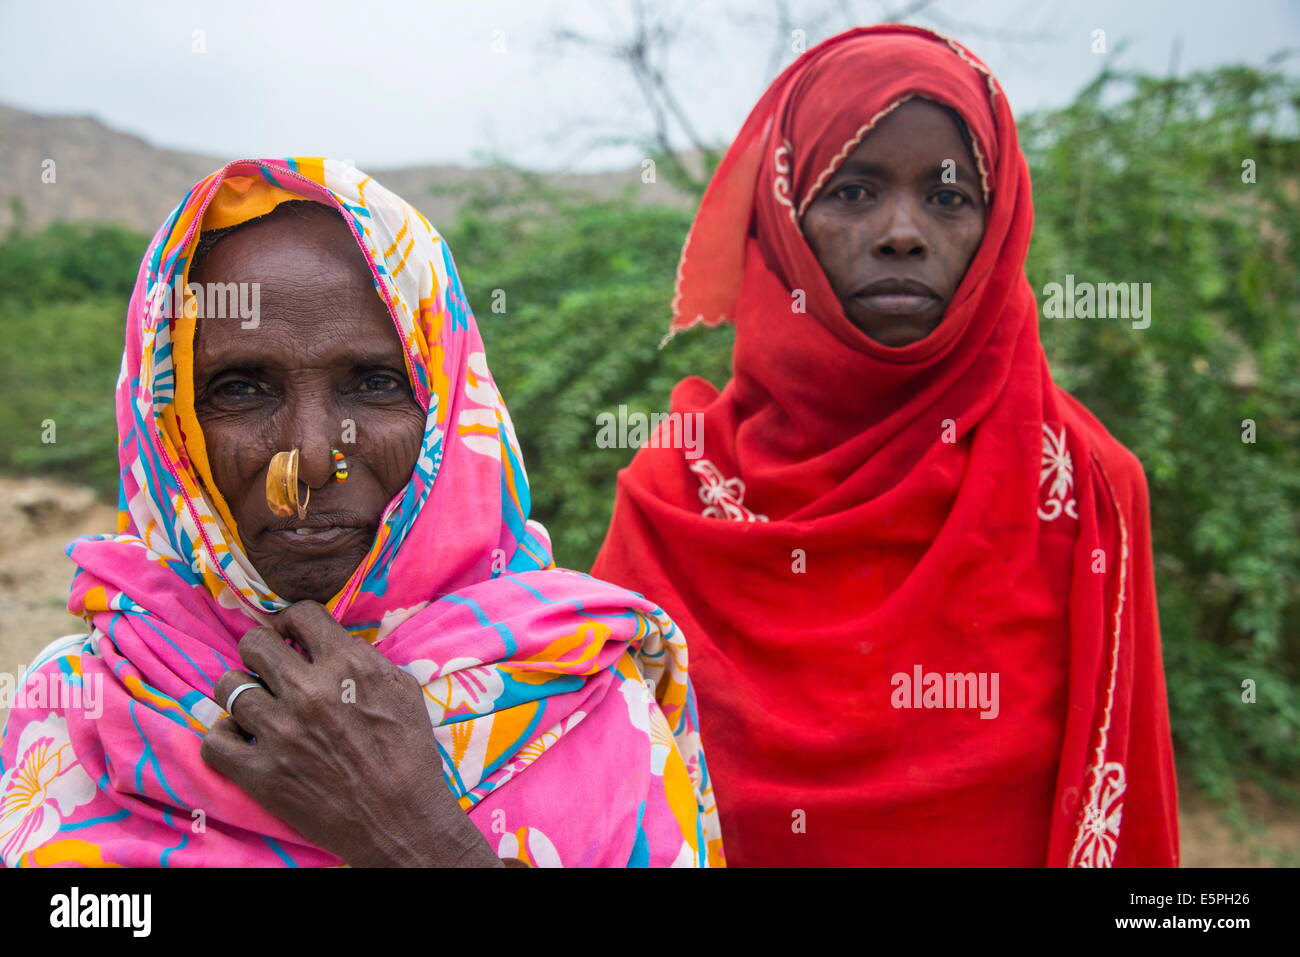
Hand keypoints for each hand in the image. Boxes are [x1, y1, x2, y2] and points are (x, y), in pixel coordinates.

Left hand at [201, 600, 502, 867]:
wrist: (400, 819)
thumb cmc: (409, 754)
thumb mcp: (403, 689)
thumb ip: (365, 658)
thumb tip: (334, 642)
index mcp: (347, 666)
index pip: (300, 614)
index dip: (292, 621)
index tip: (291, 635)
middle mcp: (309, 692)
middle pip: (253, 642)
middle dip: (260, 649)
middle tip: (269, 666)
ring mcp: (281, 733)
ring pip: (229, 687)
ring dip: (242, 691)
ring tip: (256, 703)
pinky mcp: (261, 774)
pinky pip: (214, 741)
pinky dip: (223, 737)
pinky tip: (240, 738)